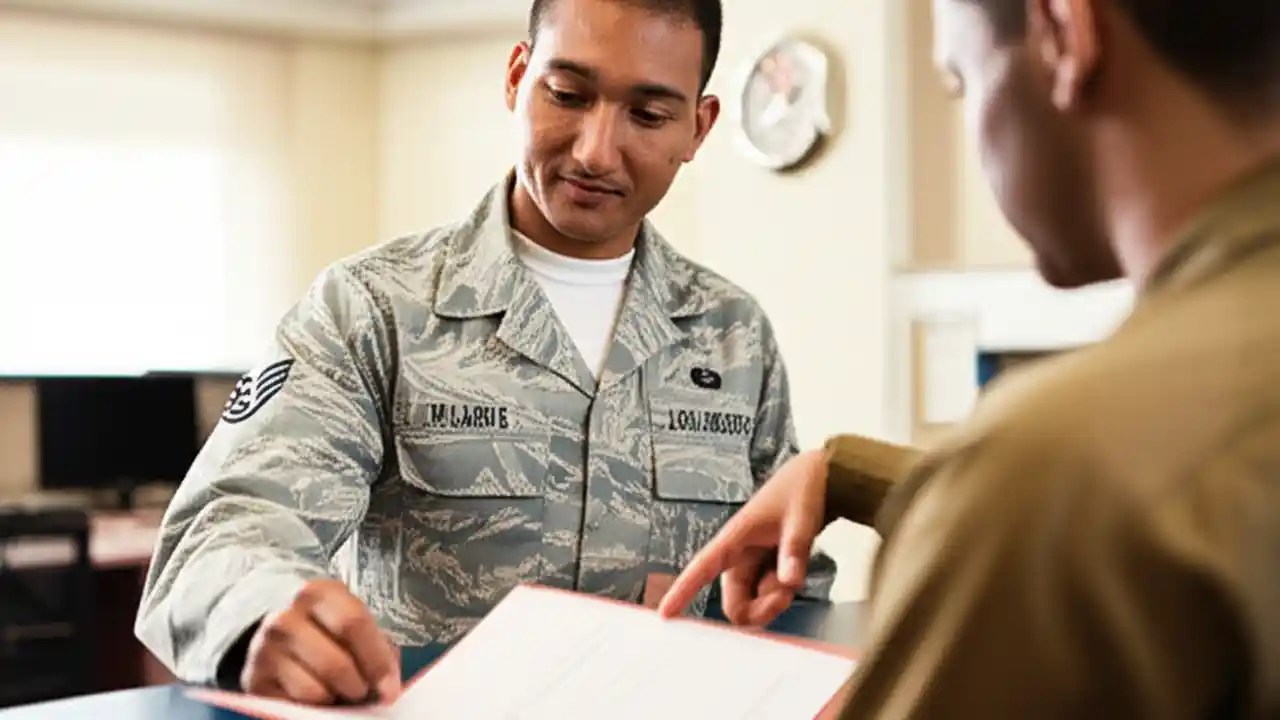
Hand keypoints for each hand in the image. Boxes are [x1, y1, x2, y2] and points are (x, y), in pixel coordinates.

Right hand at [241, 579, 400, 705]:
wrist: (275, 629)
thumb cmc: (327, 627)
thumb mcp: (351, 622)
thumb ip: (375, 646)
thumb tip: (388, 685)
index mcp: (319, 593)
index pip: (354, 624)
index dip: (378, 661)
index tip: (390, 688)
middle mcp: (287, 616)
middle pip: (336, 663)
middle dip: (359, 687)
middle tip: (365, 692)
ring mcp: (265, 648)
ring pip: (315, 690)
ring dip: (335, 698)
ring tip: (339, 690)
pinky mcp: (254, 679)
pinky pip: (294, 705)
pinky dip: (313, 707)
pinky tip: (317, 694)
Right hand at [658, 449, 827, 625]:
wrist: (818, 481)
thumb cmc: (801, 491)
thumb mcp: (801, 519)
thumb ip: (794, 551)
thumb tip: (789, 582)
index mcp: (735, 537)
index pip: (702, 567)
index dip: (682, 591)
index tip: (664, 614)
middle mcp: (738, 557)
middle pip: (734, 604)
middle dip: (758, 611)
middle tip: (785, 597)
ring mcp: (753, 566)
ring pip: (752, 605)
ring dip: (772, 602)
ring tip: (794, 577)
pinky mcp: (767, 571)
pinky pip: (768, 598)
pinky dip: (782, 595)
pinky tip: (794, 574)